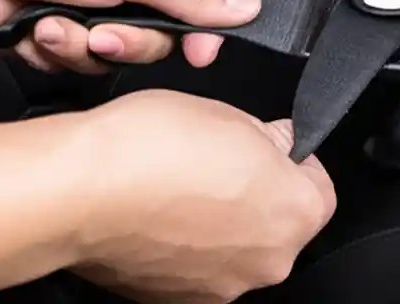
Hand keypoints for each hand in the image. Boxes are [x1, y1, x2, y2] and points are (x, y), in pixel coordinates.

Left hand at [0, 0, 261, 74]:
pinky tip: (36, 29)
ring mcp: (83, 11)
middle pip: (158, 38)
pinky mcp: (51, 38)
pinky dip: (56, 52)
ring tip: (58, 22)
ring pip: (115, 58)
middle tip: (108, 30)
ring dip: (86, 46)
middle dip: (132, 42)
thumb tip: (243, 5)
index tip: (202, 51)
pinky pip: (75, 66)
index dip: (205, 28)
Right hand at [67, 90, 336, 302]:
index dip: (294, 160)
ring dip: (219, 222)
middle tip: (218, 160)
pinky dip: (184, 245)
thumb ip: (267, 138)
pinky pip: (195, 268)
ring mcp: (221, 287)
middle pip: (278, 225)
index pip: (319, 187)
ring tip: (179, 185)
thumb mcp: (229, 114)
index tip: (272, 146)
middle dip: (256, 194)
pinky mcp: (175, 299)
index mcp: (295, 213)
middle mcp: (267, 261)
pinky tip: (157, 212)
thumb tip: (278, 143)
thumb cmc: (152, 147)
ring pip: (235, 249)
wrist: (80, 190)